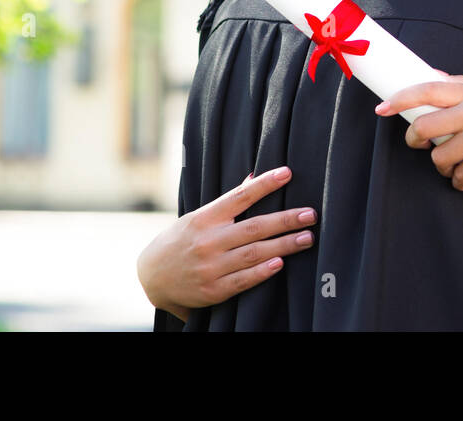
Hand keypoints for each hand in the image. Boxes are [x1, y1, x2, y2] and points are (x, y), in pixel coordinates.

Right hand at [136, 166, 316, 321]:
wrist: (151, 277)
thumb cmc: (181, 240)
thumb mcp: (198, 217)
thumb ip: (227, 203)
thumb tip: (254, 177)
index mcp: (205, 218)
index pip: (240, 197)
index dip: (265, 184)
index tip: (288, 173)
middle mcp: (208, 241)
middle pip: (254, 227)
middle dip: (285, 220)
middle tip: (311, 214)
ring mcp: (211, 266)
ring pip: (253, 253)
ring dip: (284, 245)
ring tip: (307, 238)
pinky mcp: (213, 290)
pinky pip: (242, 280)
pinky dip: (262, 271)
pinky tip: (281, 263)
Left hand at [374, 74, 462, 190]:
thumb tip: (433, 76)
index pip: (428, 89)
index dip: (401, 99)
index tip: (383, 108)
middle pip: (426, 127)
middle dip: (416, 141)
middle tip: (420, 146)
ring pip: (440, 156)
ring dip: (442, 167)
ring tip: (454, 167)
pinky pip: (460, 175)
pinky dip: (460, 182)